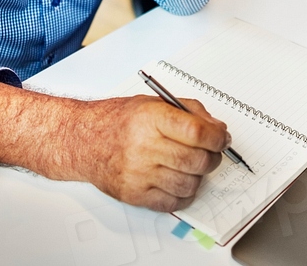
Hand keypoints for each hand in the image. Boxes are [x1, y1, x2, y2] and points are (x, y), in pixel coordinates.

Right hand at [72, 95, 227, 210]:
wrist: (84, 140)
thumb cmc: (118, 121)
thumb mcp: (154, 103)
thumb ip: (189, 112)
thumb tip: (217, 130)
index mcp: (151, 118)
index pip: (197, 133)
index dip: (217, 137)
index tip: (222, 138)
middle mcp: (144, 146)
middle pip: (197, 160)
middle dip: (212, 158)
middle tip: (210, 153)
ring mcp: (139, 173)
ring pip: (189, 184)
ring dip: (198, 177)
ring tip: (190, 166)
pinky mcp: (135, 194)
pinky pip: (173, 203)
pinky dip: (183, 194)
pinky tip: (178, 181)